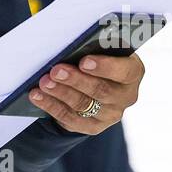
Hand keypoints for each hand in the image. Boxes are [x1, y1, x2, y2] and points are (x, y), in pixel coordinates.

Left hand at [28, 53, 144, 134]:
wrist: (96, 83)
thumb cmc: (98, 56)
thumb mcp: (102, 49)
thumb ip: (94, 46)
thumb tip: (68, 44)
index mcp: (133, 71)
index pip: (124, 71)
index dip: (105, 67)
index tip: (83, 61)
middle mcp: (126, 96)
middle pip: (101, 90)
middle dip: (76, 80)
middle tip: (56, 70)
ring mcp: (111, 114)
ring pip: (84, 104)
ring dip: (60, 92)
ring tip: (44, 82)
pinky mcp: (94, 126)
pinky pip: (71, 119)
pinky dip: (51, 106)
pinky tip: (37, 96)